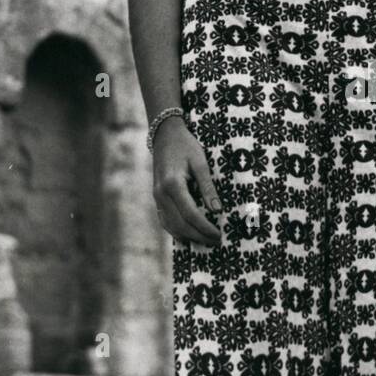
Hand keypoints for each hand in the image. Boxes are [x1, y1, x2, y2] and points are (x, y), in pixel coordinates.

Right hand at [152, 116, 222, 245]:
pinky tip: (189, 234)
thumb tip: (217, 210)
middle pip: (180, 224)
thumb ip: (207, 187)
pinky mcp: (156, 197)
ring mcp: (157, 196)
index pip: (190, 214)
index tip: (219, 234)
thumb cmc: (185, 145)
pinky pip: (165, 220)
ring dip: (189, 236)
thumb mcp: (200, 162)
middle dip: (199, 236)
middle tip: (217, 241)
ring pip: (171, 225)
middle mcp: (161, 193)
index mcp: (173, 184)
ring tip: (206, 240)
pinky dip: (177, 230)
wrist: (164, 135)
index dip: (205, 228)